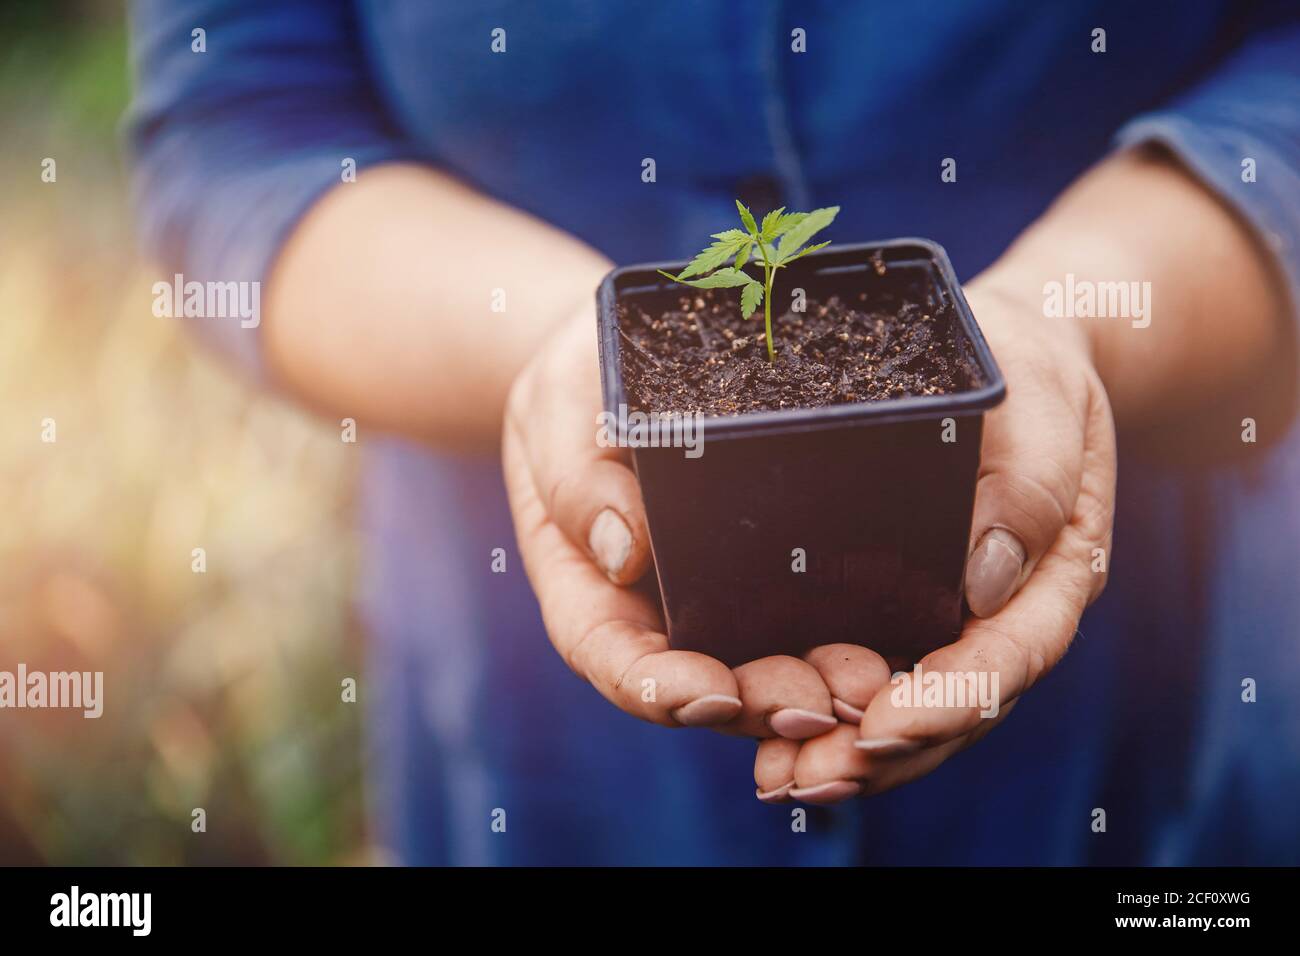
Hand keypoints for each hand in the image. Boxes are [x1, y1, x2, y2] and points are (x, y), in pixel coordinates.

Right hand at [503, 308, 853, 740]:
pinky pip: (809, 616)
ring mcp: (717, 596)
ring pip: (763, 664)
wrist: (627, 354)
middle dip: (759, 701)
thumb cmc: (579, 379)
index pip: (613, 656)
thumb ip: (576, 477)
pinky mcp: (776, 568)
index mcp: (587, 584)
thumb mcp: (560, 406)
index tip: (711, 696)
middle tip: (820, 703)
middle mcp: (655, 609)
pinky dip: (849, 636)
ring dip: (814, 684)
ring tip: (868, 686)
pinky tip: (896, 644)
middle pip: (701, 681)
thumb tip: (626, 554)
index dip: (658, 689)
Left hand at [752, 277, 1117, 802]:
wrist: (1014, 359)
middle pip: (953, 707)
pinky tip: (779, 736)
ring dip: (849, 751)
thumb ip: (1027, 482)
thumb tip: (986, 582)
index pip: (1007, 657)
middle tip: (804, 776)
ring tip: (780, 777)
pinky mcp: (910, 609)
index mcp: (1054, 571)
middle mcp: (1007, 612)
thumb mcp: (1040, 401)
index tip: (880, 728)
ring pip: (912, 707)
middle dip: (881, 751)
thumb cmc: (1029, 370)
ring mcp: (959, 619)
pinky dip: (836, 713)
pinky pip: (880, 673)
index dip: (947, 701)